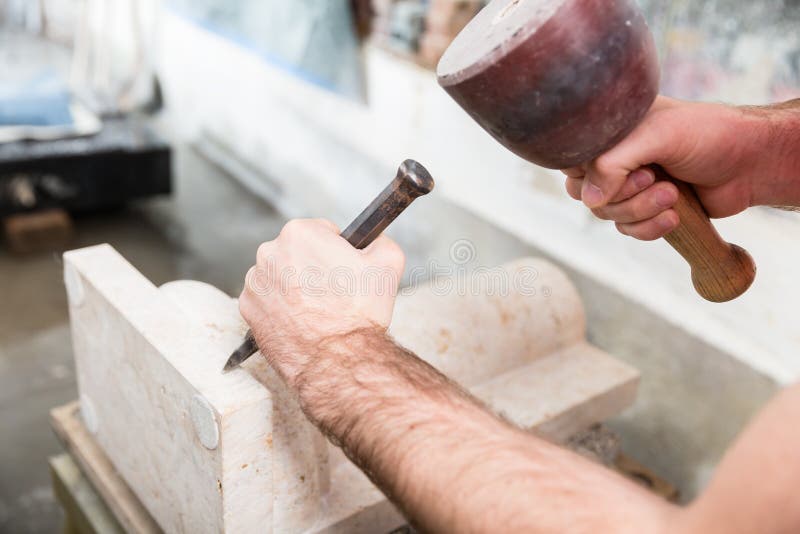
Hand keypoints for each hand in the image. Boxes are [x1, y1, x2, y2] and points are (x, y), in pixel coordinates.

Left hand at [238, 218, 404, 382]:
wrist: (338, 359)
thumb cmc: (359, 313)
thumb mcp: (388, 264)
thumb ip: (379, 241)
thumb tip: (372, 241)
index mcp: (300, 233)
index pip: (321, 231)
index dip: (336, 251)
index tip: (342, 269)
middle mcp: (269, 252)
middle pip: (297, 253)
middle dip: (313, 268)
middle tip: (334, 293)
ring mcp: (255, 282)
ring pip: (280, 276)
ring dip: (295, 287)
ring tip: (318, 310)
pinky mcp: (247, 309)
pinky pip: (266, 300)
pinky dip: (280, 308)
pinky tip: (301, 320)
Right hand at [562, 96, 773, 239]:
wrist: (752, 164)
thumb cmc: (708, 135)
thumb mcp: (656, 136)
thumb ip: (613, 163)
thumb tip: (590, 200)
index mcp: (612, 131)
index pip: (572, 158)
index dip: (587, 172)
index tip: (622, 168)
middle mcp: (617, 157)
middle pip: (585, 192)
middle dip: (621, 194)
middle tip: (653, 178)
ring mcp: (630, 185)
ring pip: (607, 214)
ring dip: (640, 210)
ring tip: (673, 195)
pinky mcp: (646, 210)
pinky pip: (628, 230)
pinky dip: (649, 228)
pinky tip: (674, 216)